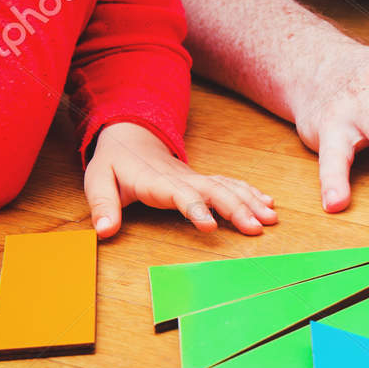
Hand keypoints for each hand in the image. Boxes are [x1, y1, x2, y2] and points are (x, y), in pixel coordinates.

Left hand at [84, 122, 278, 237]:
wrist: (131, 136)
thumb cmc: (115, 163)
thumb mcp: (98, 181)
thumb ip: (102, 206)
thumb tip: (104, 231)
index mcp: (158, 181)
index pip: (181, 195)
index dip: (196, 209)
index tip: (211, 226)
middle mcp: (183, 178)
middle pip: (215, 191)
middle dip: (237, 208)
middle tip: (257, 227)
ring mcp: (196, 178)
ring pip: (228, 187)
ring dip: (250, 202)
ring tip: (270, 219)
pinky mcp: (202, 180)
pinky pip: (231, 184)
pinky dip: (251, 193)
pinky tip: (268, 203)